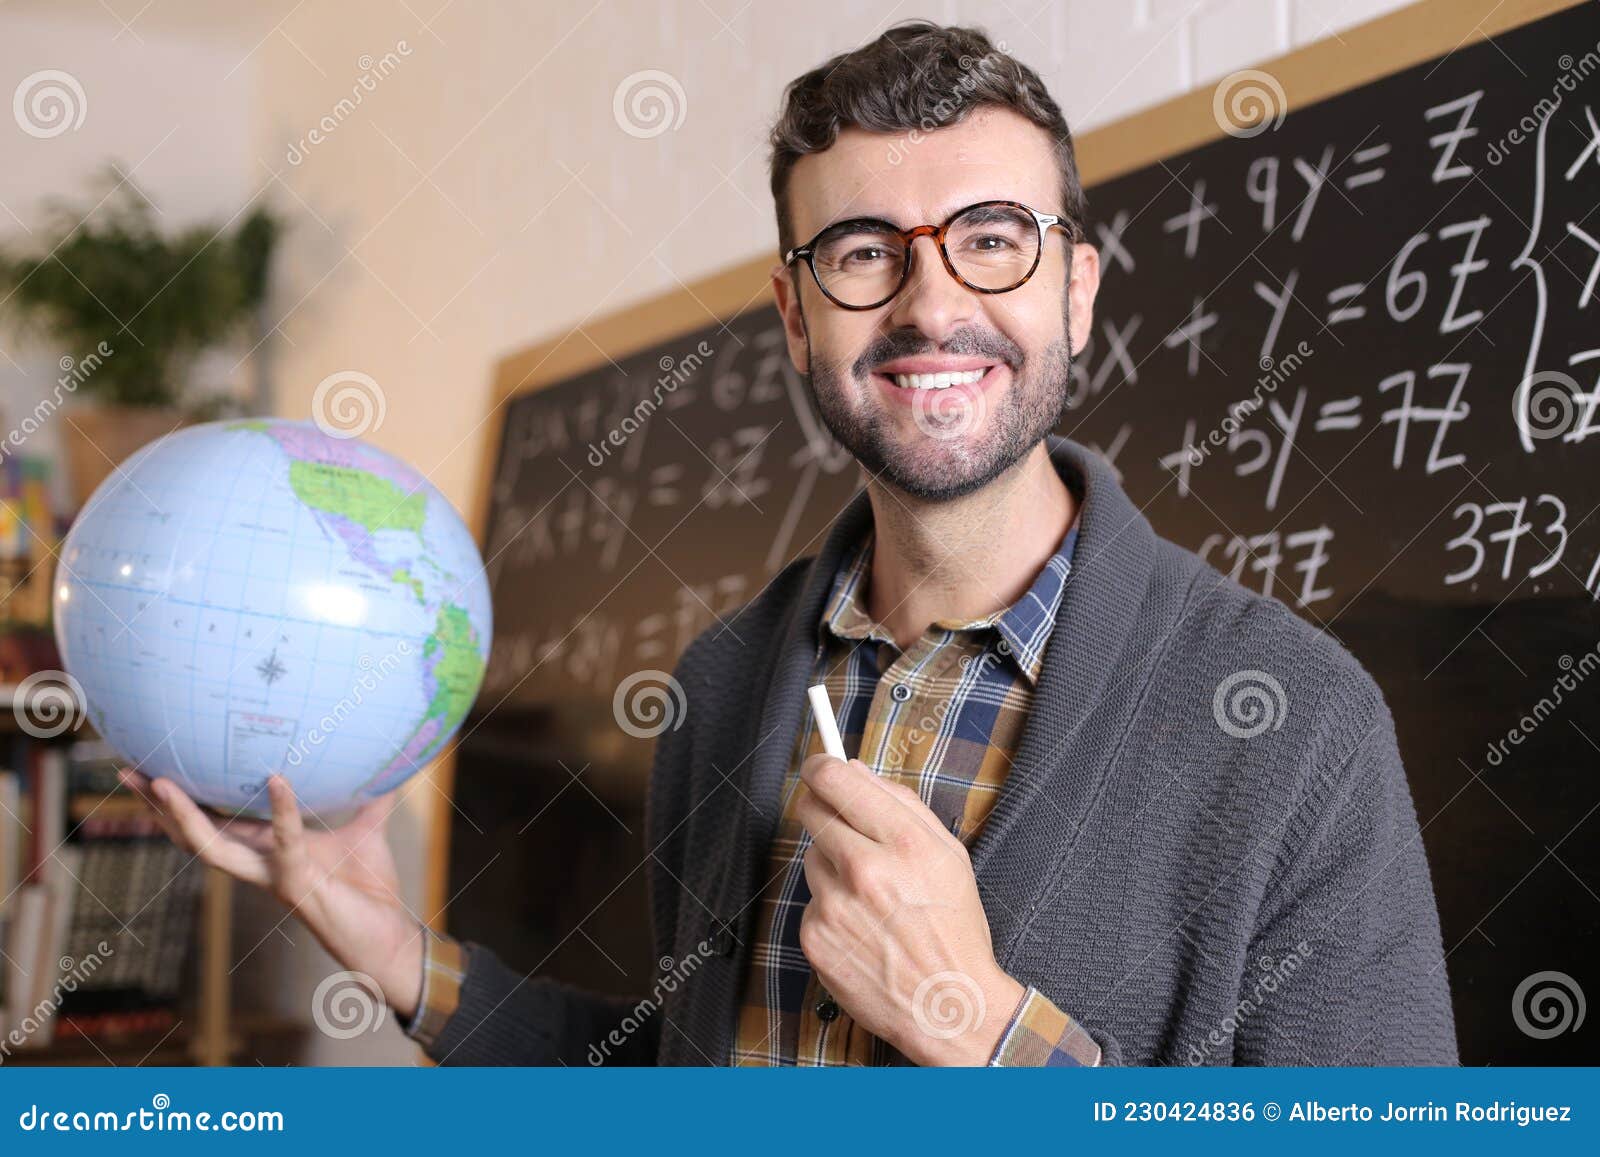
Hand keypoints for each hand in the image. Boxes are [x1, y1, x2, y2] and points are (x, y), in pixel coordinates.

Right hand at [118, 769, 426, 1019]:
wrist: (391, 937)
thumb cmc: (371, 890)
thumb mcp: (367, 833)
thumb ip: (369, 801)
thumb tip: (387, 763)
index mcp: (268, 849)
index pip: (216, 819)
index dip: (185, 797)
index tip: (154, 765)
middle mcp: (260, 864)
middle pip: (194, 834)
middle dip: (158, 808)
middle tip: (128, 773)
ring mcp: (273, 877)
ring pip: (213, 849)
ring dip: (184, 817)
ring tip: (163, 782)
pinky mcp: (298, 883)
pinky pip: (285, 843)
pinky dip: (282, 810)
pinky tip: (277, 779)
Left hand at [792, 754, 1025, 1064]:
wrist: (948, 1005)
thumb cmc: (953, 928)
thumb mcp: (948, 854)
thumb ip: (901, 804)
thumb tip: (854, 770)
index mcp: (904, 842)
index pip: (835, 780)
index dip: (820, 766)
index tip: (818, 765)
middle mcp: (865, 869)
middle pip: (810, 810)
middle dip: (822, 809)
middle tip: (842, 825)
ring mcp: (834, 905)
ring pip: (811, 857)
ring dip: (831, 866)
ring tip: (870, 897)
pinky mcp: (815, 937)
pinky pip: (810, 902)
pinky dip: (829, 908)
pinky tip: (861, 928)